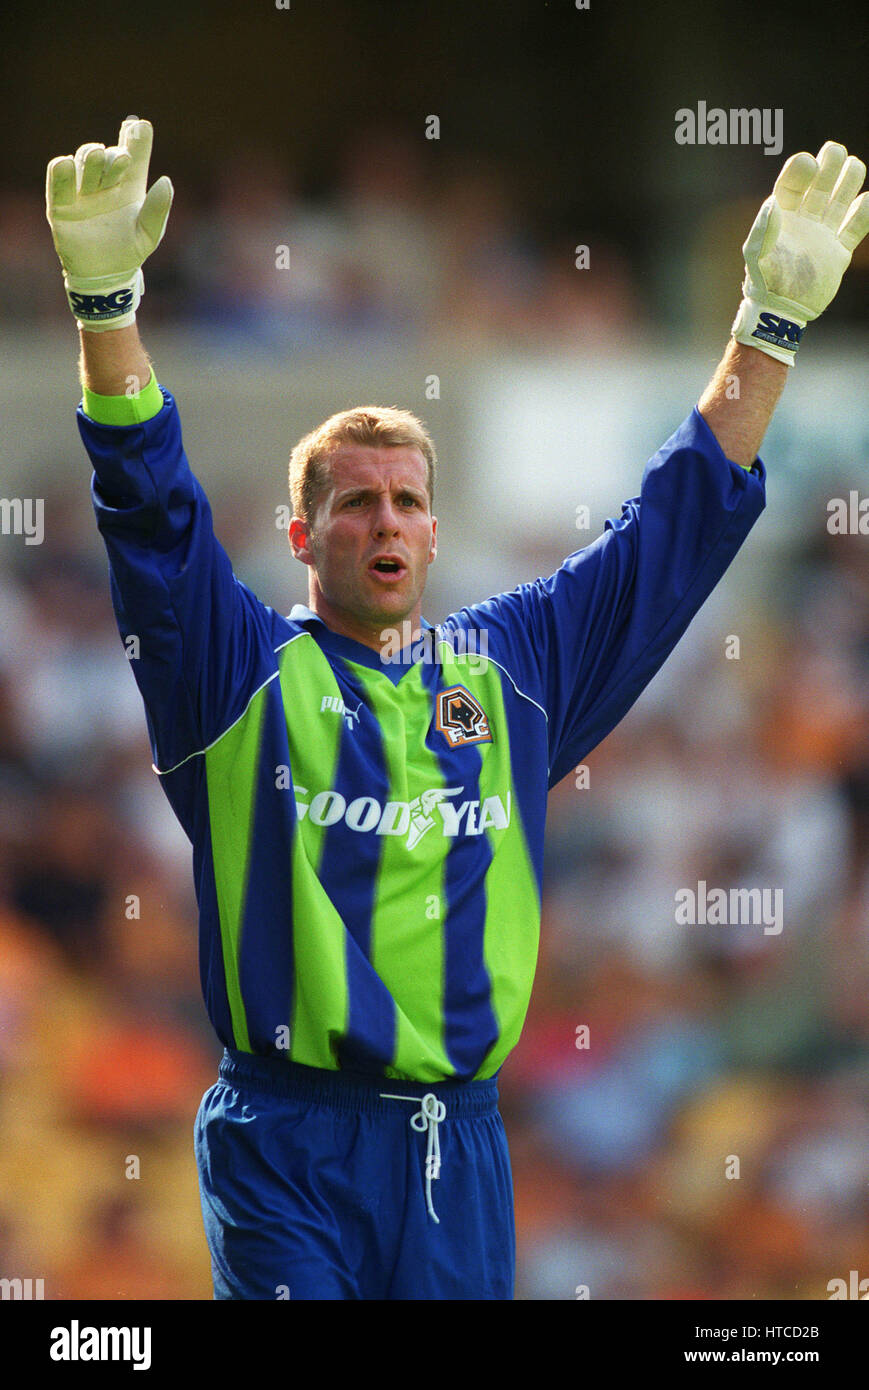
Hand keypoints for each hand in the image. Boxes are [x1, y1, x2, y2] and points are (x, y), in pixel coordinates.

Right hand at [46, 116, 172, 331]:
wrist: (104, 276)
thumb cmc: (129, 252)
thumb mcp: (149, 233)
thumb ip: (159, 209)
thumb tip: (167, 181)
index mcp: (129, 187)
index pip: (133, 156)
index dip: (136, 139)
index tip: (141, 126)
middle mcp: (105, 184)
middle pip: (107, 157)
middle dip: (114, 155)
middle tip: (123, 159)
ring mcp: (82, 192)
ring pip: (83, 163)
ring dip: (91, 158)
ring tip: (97, 157)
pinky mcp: (62, 205)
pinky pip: (58, 182)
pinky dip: (61, 172)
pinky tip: (67, 164)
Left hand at [732, 142, 868, 363]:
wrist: (781, 312)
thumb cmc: (764, 283)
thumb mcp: (757, 257)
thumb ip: (763, 231)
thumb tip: (772, 203)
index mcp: (782, 217)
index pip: (792, 185)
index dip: (800, 171)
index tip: (808, 162)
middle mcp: (804, 221)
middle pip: (820, 186)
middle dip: (829, 167)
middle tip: (835, 150)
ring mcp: (823, 235)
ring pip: (839, 202)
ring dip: (847, 183)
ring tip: (854, 165)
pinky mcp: (838, 253)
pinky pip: (855, 229)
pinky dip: (863, 215)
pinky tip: (868, 200)